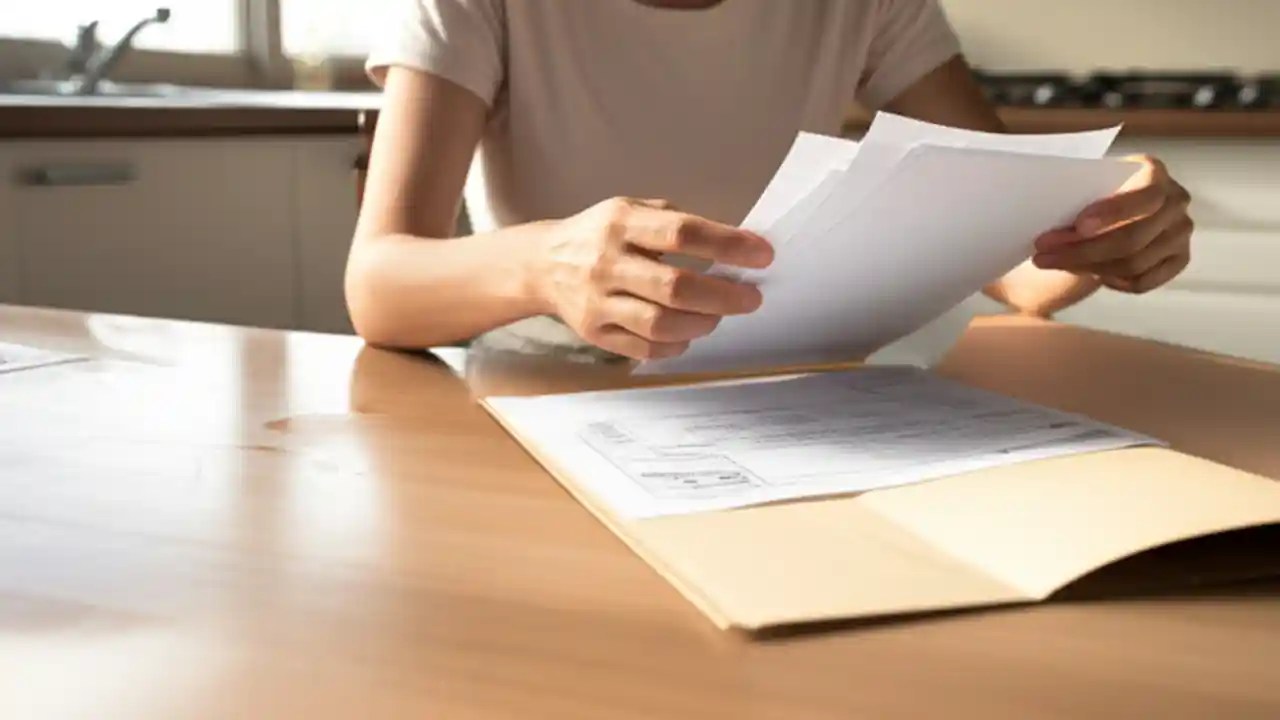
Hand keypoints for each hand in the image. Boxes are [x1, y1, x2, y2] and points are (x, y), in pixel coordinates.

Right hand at [533, 197, 773, 359]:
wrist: (542, 264)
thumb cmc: (601, 234)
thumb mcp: (632, 209)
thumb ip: (677, 222)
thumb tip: (736, 244)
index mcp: (621, 223)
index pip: (681, 233)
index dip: (727, 245)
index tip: (762, 255)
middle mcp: (607, 263)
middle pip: (675, 287)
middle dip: (723, 296)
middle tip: (752, 298)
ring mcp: (598, 302)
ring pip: (660, 324)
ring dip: (702, 323)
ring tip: (718, 316)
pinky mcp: (595, 333)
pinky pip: (644, 349)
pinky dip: (675, 346)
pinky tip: (687, 333)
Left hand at [1031, 155, 1192, 293]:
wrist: (1107, 212)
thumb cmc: (1091, 195)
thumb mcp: (1084, 186)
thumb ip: (1075, 198)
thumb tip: (1047, 225)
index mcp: (1154, 172)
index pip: (1144, 196)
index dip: (1113, 213)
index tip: (1079, 227)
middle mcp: (1176, 200)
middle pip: (1133, 239)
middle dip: (1082, 250)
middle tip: (1042, 255)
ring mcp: (1181, 232)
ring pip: (1134, 264)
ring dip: (1088, 267)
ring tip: (1054, 263)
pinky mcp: (1179, 260)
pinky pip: (1143, 282)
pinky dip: (1113, 281)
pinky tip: (1092, 273)